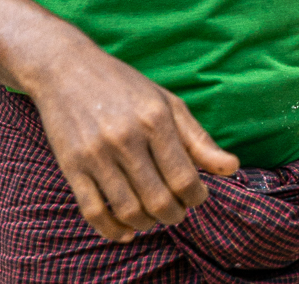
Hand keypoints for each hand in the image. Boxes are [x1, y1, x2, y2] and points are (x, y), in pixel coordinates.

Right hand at [30, 45, 238, 242]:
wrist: (67, 68)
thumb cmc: (124, 85)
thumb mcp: (166, 102)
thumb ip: (198, 138)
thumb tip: (232, 168)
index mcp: (155, 118)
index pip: (185, 178)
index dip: (196, 197)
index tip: (196, 197)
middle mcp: (126, 136)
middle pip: (159, 200)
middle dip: (174, 215)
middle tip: (176, 212)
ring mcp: (96, 153)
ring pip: (129, 210)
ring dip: (146, 224)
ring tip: (153, 218)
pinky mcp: (71, 166)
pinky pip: (94, 212)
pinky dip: (113, 230)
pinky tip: (126, 229)